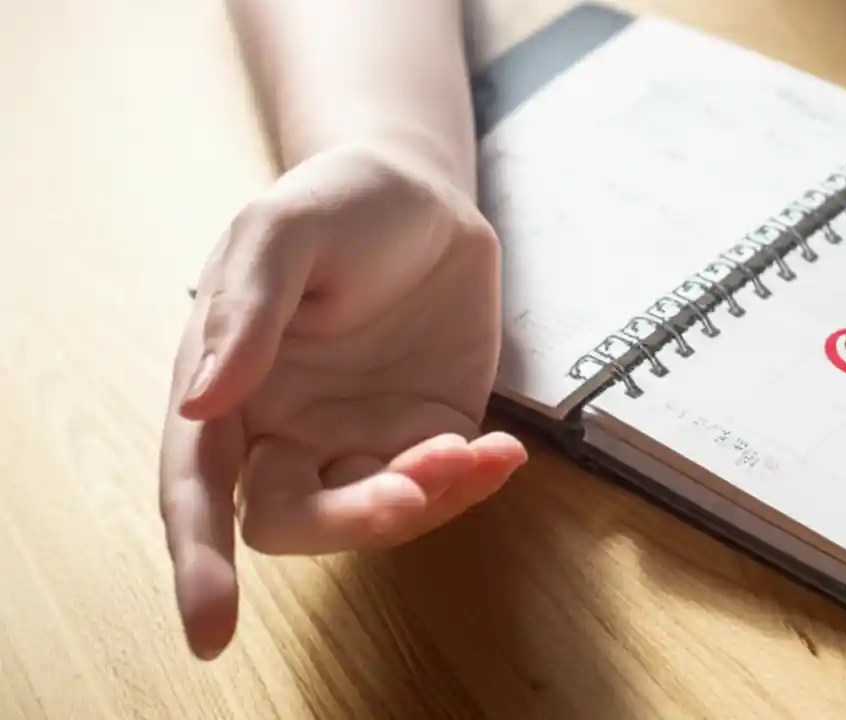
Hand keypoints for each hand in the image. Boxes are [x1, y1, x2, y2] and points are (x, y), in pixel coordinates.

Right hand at [159, 142, 527, 659]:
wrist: (422, 194)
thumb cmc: (335, 203)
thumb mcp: (281, 233)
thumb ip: (246, 313)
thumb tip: (203, 399)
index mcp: (228, 389)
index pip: (199, 489)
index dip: (200, 561)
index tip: (210, 632)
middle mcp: (288, 429)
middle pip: (295, 517)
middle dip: (349, 521)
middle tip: (407, 490)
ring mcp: (360, 435)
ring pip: (376, 511)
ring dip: (424, 499)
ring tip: (470, 447)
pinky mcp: (429, 430)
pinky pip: (445, 483)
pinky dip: (474, 481)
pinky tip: (501, 450)